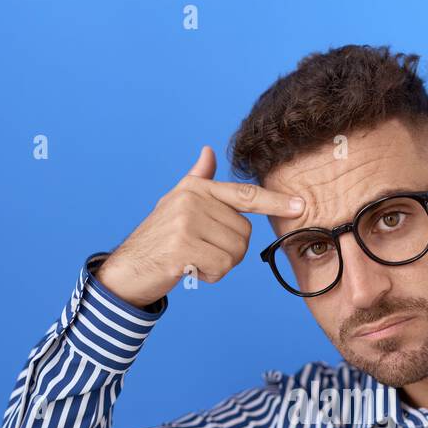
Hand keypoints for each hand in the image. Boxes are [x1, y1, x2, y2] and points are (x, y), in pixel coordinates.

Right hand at [94, 145, 304, 307]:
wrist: (127, 269)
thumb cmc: (158, 238)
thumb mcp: (176, 203)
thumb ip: (197, 180)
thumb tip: (207, 152)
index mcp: (196, 189)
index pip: (244, 194)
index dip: (275, 201)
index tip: (300, 206)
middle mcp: (192, 201)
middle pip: (244, 233)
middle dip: (228, 250)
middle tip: (200, 251)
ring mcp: (186, 222)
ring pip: (234, 252)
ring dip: (218, 265)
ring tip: (193, 259)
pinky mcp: (182, 247)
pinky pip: (221, 267)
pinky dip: (208, 275)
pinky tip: (188, 269)